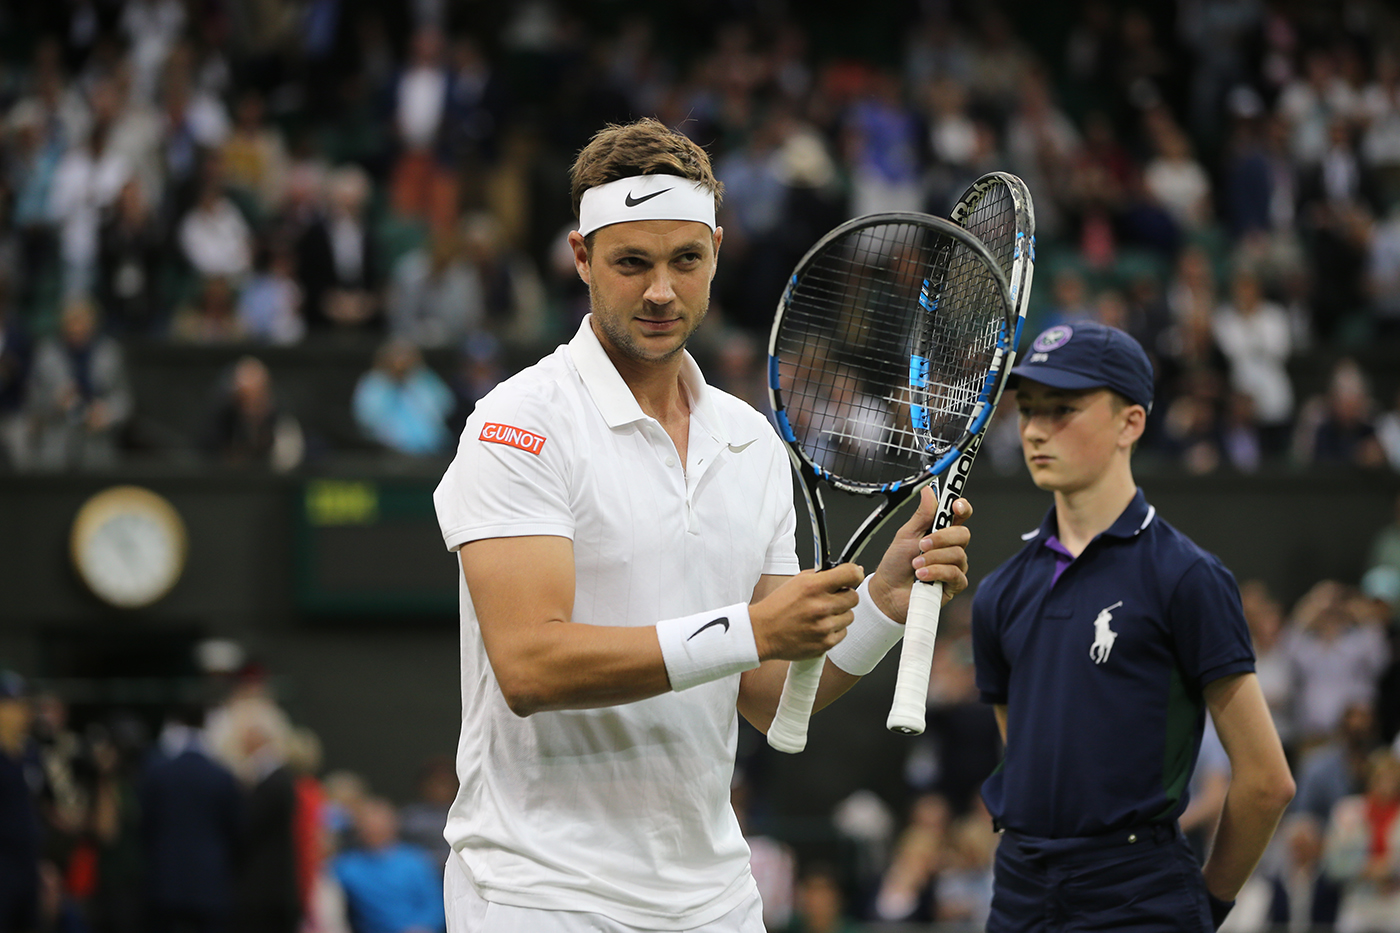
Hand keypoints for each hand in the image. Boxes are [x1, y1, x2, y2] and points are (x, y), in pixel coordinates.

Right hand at [750, 564, 863, 661]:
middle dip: (844, 596)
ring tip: (821, 615)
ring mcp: (824, 627)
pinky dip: (833, 630)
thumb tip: (849, 572)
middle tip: (831, 599)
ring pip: (849, 616)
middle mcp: (821, 606)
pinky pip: (843, 633)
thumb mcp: (797, 582)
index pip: (851, 574)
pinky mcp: (825, 643)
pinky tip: (818, 628)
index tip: (853, 577)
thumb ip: (822, 576)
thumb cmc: (778, 606)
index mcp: (813, 587)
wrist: (762, 633)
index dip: (855, 574)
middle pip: (854, 597)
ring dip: (839, 615)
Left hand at [868, 489, 970, 621]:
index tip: (955, 505)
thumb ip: (921, 515)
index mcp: (941, 531)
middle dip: (941, 538)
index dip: (962, 507)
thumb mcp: (905, 535)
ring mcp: (955, 565)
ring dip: (933, 558)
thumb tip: (929, 491)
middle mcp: (951, 547)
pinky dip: (935, 572)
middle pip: (963, 534)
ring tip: (915, 564)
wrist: (888, 592)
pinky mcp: (955, 584)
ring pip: (957, 555)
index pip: (960, 514)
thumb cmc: (896, 564)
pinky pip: (954, 574)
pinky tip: (921, 576)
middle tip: (922, 544)